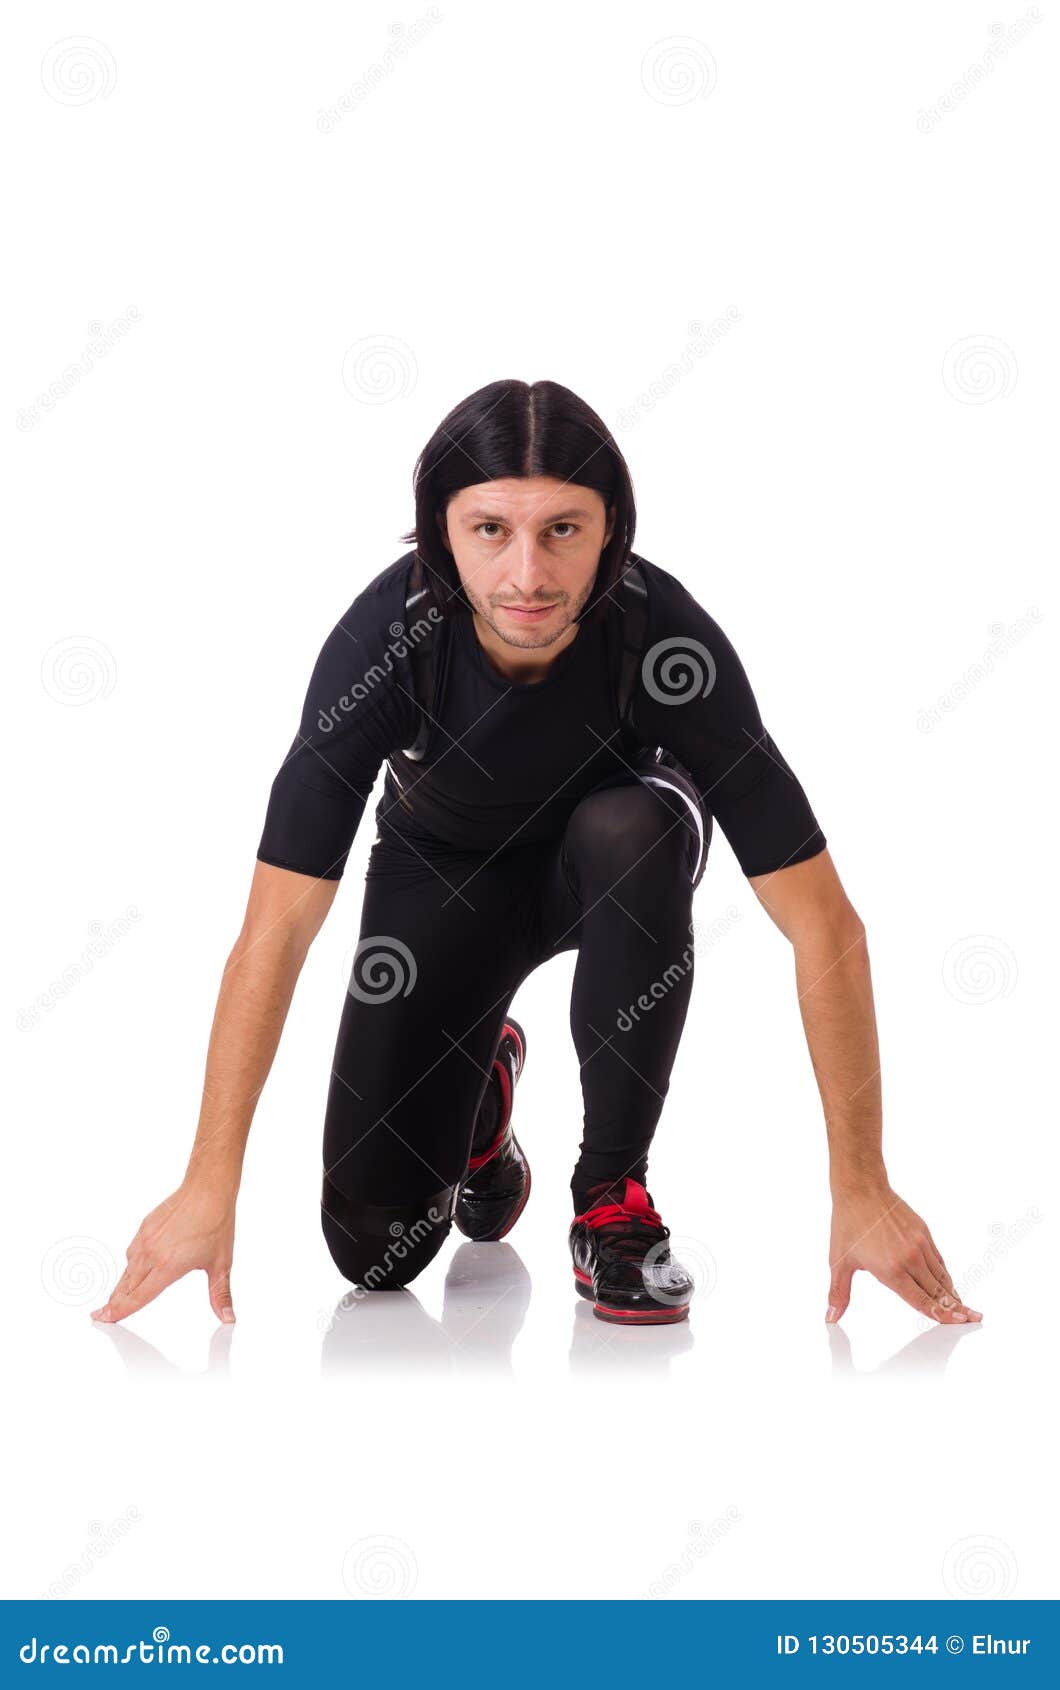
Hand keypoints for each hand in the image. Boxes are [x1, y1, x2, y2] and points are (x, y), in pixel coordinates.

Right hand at [90, 1181, 236, 1324]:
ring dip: (121, 1285)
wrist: (208, 1189)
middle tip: (102, 1315)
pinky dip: (129, 1264)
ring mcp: (145, 1239)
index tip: (106, 1319)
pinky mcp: (144, 1227)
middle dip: (114, 1303)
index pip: (138, 1297)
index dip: (120, 1311)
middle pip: (126, 1287)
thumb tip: (228, 1317)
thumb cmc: (216, 1223)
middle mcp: (151, 1254)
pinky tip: (133, 1269)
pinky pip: (131, 1251)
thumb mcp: (221, 1264)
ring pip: (127, 1269)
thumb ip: (220, 1295)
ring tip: (116, 1297)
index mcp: (167, 1266)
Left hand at [826, 1185, 981, 1324]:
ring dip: (953, 1292)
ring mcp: (920, 1244)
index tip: (959, 1322)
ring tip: (964, 1306)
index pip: (922, 1301)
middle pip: (938, 1291)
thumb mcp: (839, 1262)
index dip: (942, 1315)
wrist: (861, 1189)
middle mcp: (910, 1259)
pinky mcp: (924, 1232)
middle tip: (973, 1318)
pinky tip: (948, 1283)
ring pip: (941, 1276)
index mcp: (891, 1270)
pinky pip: (939, 1260)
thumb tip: (830, 1318)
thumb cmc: (849, 1223)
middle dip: (956, 1308)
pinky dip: (945, 1274)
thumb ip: (838, 1293)